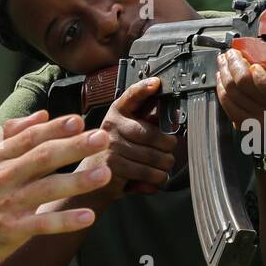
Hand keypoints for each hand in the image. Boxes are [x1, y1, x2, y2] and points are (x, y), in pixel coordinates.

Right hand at [0, 111, 110, 265]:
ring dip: (76, 180)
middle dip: (74, 147)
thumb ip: (13, 136)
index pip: (31, 138)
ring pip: (46, 188)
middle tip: (101, 139)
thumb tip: (41, 115)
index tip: (79, 121)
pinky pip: (42, 224)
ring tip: (104, 174)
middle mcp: (4, 177)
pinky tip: (88, 217)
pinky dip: (65, 220)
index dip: (56, 128)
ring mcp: (8, 203)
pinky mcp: (10, 229)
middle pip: (43, 157)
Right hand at [74, 76, 178, 204]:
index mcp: (117, 113)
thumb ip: (149, 124)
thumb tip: (174, 118)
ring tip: (160, 168)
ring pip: (155, 156)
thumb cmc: (116, 156)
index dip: (144, 89)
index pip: (132, 96)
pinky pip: (148, 172)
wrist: (90, 183)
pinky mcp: (113, 165)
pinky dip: (156, 179)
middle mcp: (112, 126)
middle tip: (168, 153)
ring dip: (164, 166)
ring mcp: (111, 146)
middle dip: (168, 147)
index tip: (156, 83)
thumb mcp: (129, 135)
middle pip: (153, 134)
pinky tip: (152, 179)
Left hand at [214, 49, 265, 132]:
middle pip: (243, 83)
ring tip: (224, 61)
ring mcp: (254, 117)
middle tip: (232, 53)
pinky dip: (220, 87)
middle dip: (234, 63)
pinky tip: (221, 77)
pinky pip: (226, 103)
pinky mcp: (242, 122)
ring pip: (231, 92)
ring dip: (224, 72)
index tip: (254, 64)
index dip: (258, 73)